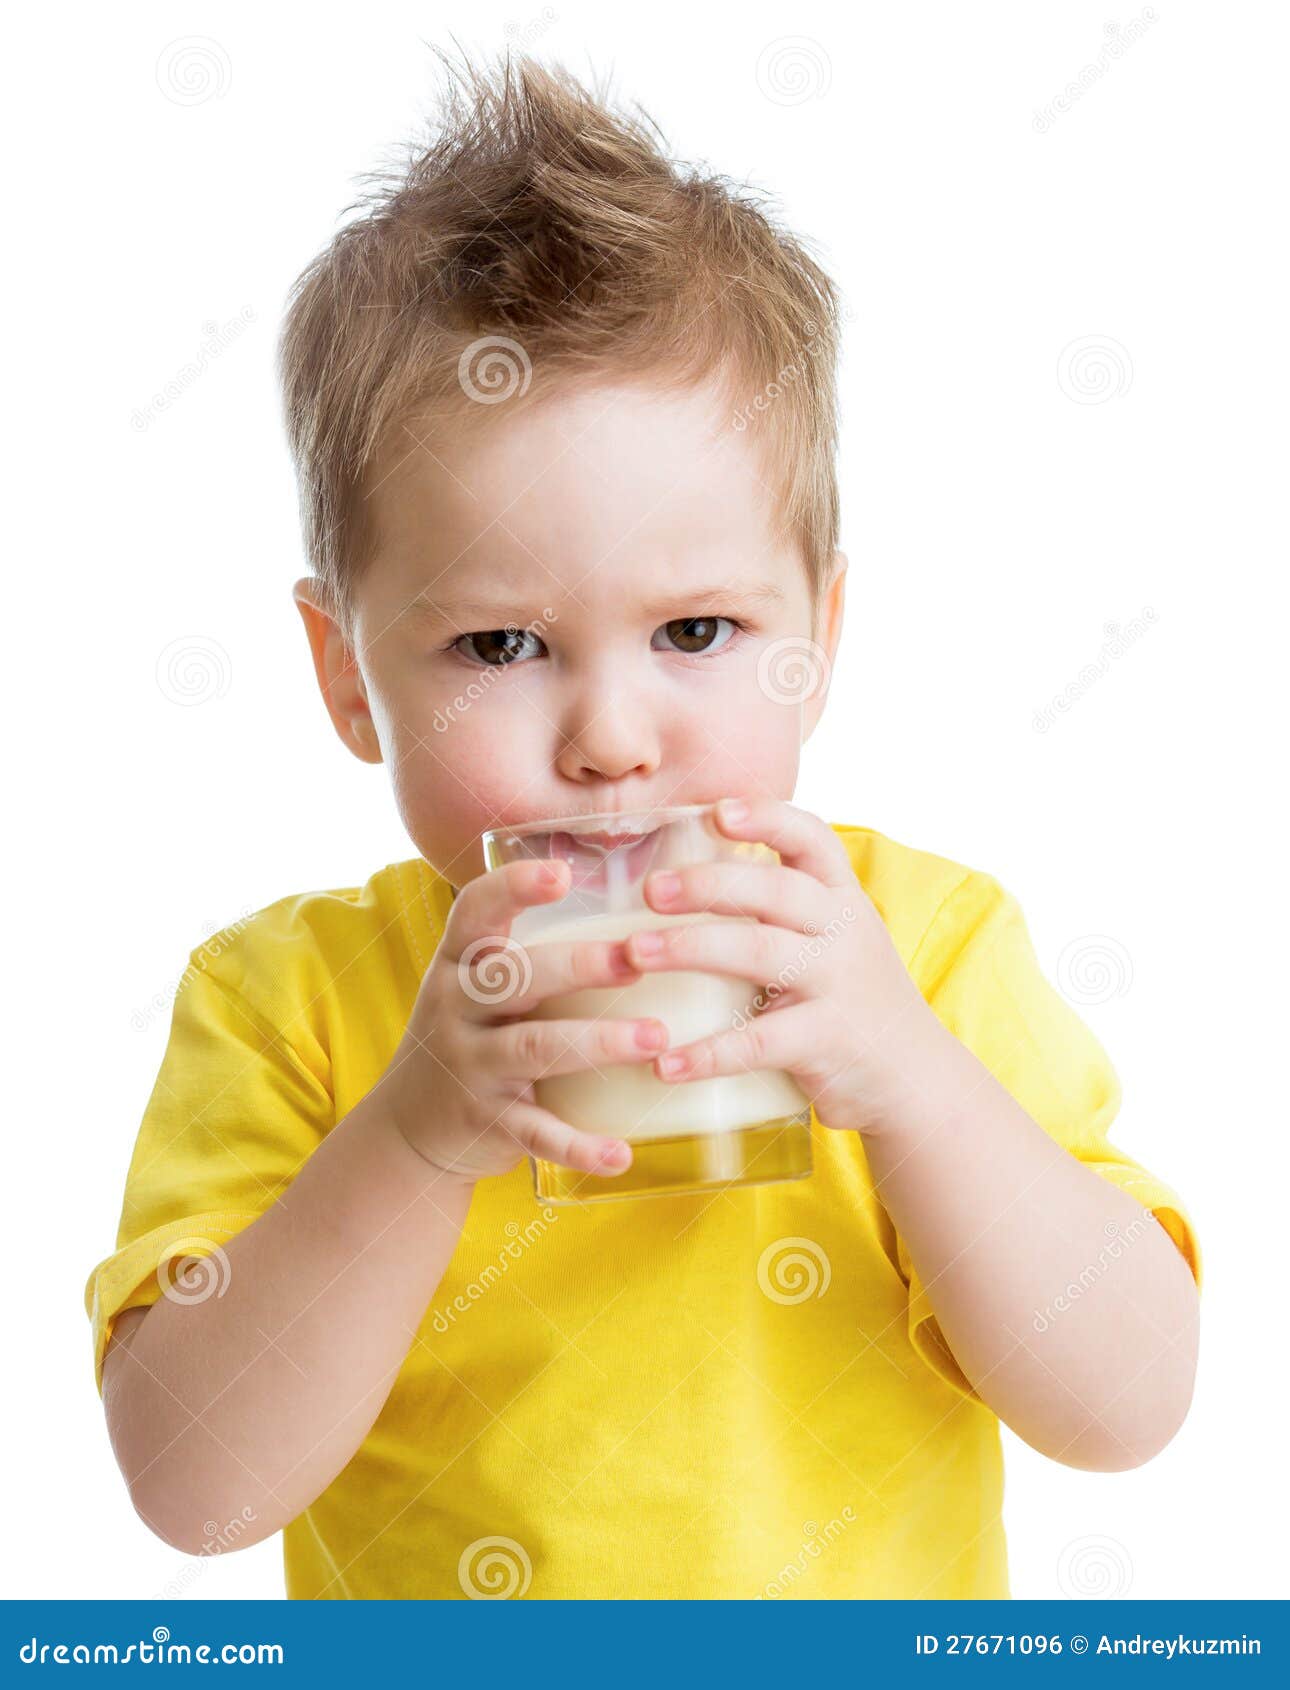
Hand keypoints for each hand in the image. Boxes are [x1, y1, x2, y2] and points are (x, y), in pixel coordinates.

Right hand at [380, 856, 667, 1182]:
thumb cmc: (472, 1035)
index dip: (514, 887)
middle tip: (639, 958)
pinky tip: (621, 1154)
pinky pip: (536, 1134)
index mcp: (459, 963)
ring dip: (598, 1041)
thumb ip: (530, 949)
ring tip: (657, 1039)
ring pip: (533, 1047)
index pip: (474, 911)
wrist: (408, 1128)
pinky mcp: (485, 1121)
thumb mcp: (478, 986)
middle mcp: (456, 1007)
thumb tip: (628, 897)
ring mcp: (470, 1065)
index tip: (561, 872)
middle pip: (515, 976)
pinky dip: (578, 1147)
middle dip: (580, 965)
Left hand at [622, 797, 938, 1137]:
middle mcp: (843, 931)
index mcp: (840, 897)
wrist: (915, 1076)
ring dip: (690, 950)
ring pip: (760, 952)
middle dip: (707, 883)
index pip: (812, 838)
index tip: (717, 810)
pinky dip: (708, 1053)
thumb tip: (687, 870)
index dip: (767, 818)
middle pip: (775, 889)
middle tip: (650, 890)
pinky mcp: (826, 1041)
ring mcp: (837, 984)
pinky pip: (759, 1042)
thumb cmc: (851, 996)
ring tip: (635, 953)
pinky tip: (665, 1063)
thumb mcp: (834, 934)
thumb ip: (784, 902)